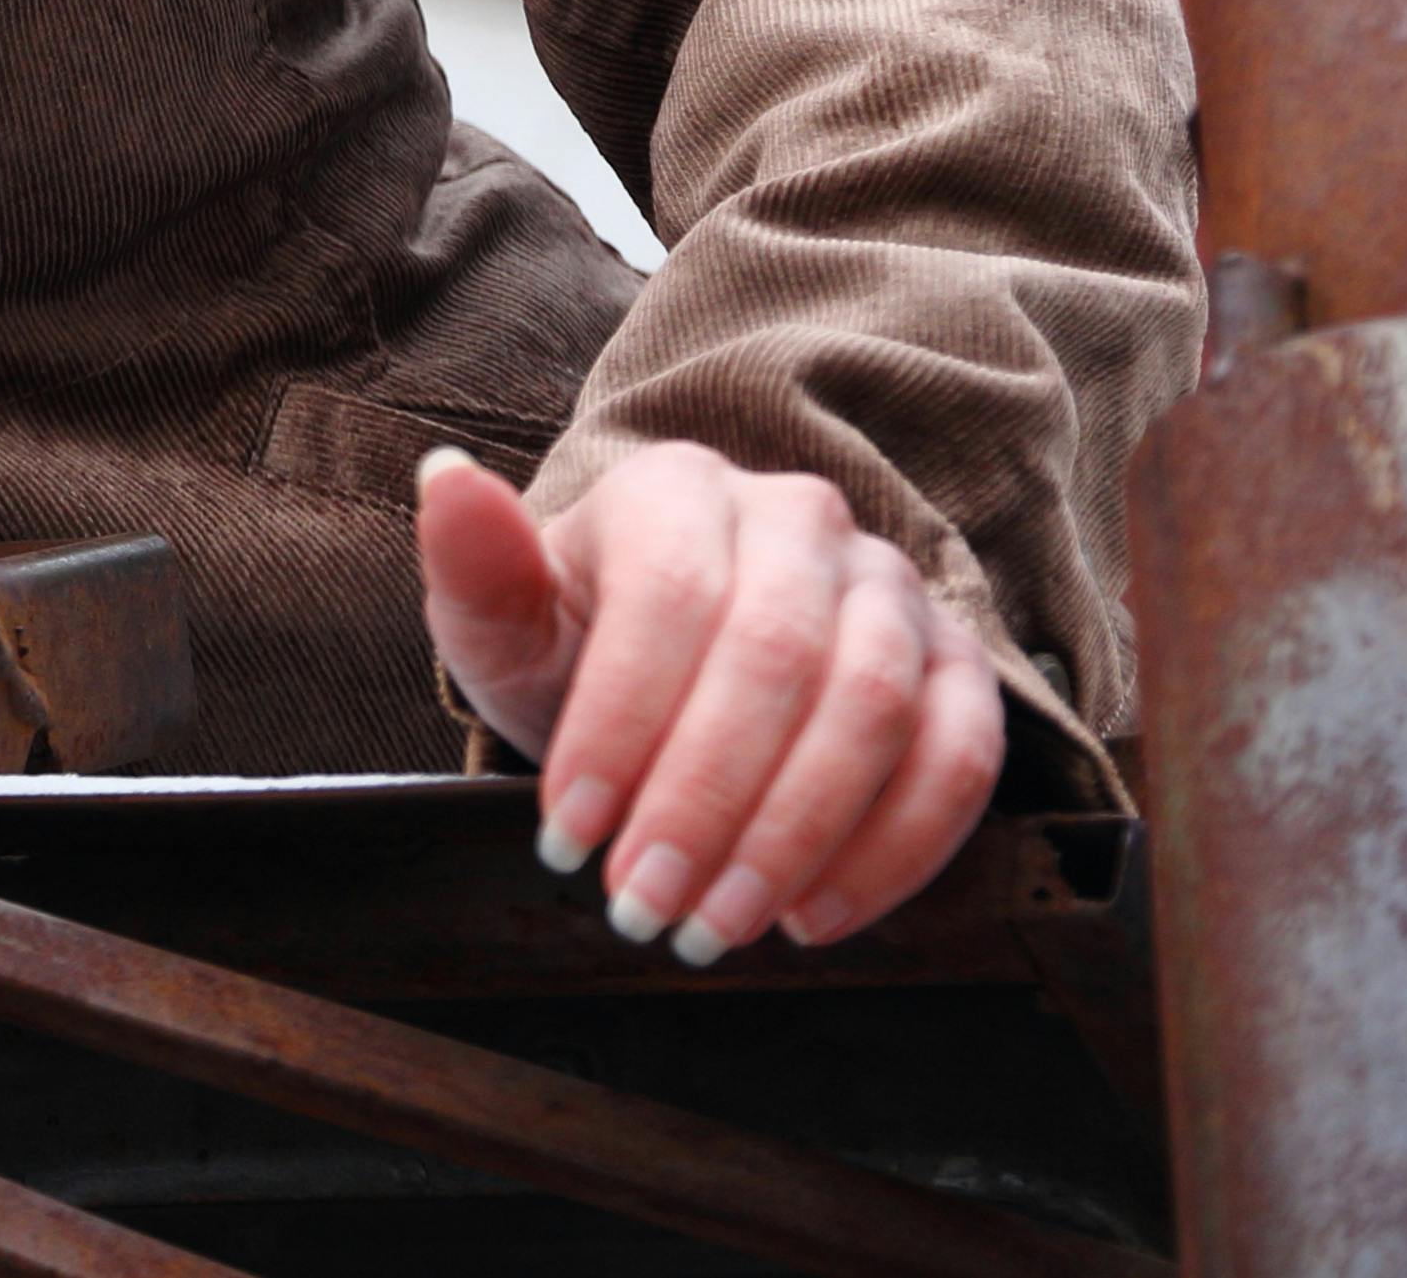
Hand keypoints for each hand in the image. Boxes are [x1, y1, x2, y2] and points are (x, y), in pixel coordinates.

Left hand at [418, 440, 1005, 961]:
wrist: (672, 659)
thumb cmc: (579, 642)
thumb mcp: (505, 620)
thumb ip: (475, 569)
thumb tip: (445, 478)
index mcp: (675, 489)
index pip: (666, 600)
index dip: (620, 728)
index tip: (565, 839)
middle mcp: (798, 519)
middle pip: (775, 660)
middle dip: (706, 802)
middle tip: (646, 907)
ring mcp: (890, 587)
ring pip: (873, 709)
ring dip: (796, 839)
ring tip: (718, 926)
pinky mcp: (956, 665)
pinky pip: (961, 756)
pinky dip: (896, 850)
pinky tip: (811, 918)